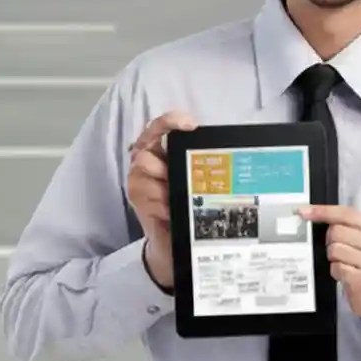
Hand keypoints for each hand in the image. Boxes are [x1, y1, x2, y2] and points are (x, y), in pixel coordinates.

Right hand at [126, 111, 197, 289]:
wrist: (172, 239)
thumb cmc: (185, 203)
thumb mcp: (193, 180)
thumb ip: (198, 164)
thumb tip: (224, 151)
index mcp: (160, 150)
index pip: (160, 127)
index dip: (171, 121)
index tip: (190, 125)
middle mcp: (145, 160)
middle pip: (146, 146)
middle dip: (165, 161)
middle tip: (178, 176)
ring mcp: (138, 179)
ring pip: (145, 167)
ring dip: (165, 185)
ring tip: (176, 199)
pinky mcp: (136, 198)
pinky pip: (148, 193)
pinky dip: (163, 203)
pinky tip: (171, 212)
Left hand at [298, 204, 360, 323]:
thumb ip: (349, 227)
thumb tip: (316, 214)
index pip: (346, 213)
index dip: (323, 211)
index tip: (304, 212)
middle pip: (336, 231)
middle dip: (331, 241)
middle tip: (342, 252)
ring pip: (334, 249)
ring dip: (334, 258)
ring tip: (348, 265)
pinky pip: (336, 267)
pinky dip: (337, 272)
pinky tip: (348, 275)